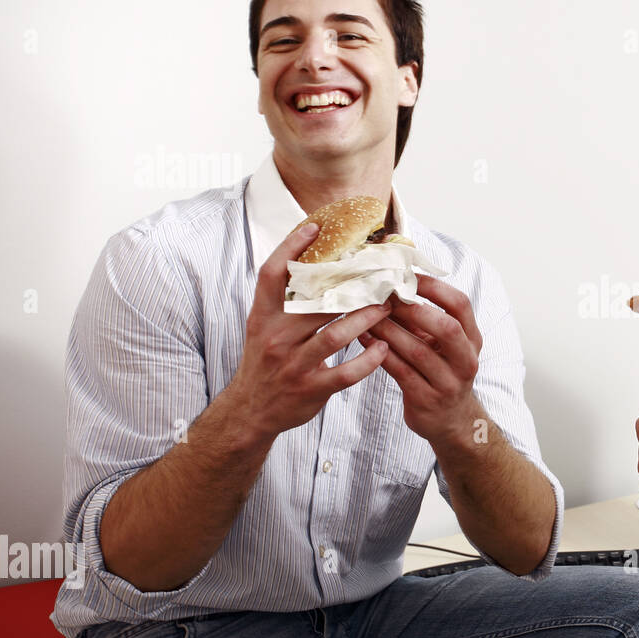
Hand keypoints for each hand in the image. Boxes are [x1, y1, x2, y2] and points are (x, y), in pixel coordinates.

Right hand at [228, 222, 391, 440]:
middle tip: (380, 274)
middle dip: (353, 286)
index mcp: (263, 317)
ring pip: (336, 335)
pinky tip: (383, 347)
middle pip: (317, 302)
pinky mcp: (311, 389)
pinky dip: (369, 359)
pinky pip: (347, 372)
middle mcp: (276, 338)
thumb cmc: (266, 361)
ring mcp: (294, 365)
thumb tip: (314, 262)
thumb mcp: (265, 326)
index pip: (272, 274)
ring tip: (388, 306)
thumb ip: (285, 300)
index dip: (291, 247)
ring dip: (367, 318)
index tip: (315, 227)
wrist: (250, 410)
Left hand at [357, 274, 482, 446]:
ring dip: (390, 330)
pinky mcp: (426, 400)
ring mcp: (448, 383)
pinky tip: (365, 339)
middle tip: (387, 298)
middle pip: (447, 328)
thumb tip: (394, 283)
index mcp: (472, 340)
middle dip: (414, 309)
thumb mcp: (446, 346)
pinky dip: (380, 353)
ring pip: (418, 351)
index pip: (461, 305)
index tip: (407, 275)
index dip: (434, 287)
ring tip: (368, 316)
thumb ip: (427, 319)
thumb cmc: (442, 373)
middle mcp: (466, 361)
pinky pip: (401, 371)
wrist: (450, 421)